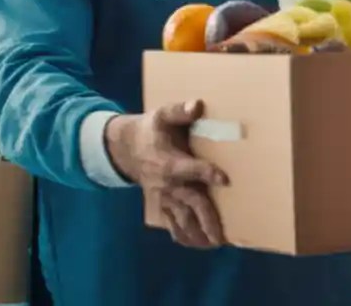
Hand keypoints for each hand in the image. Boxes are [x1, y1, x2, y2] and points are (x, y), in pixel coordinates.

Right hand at [105, 100, 229, 248]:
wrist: (126, 148)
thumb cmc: (152, 130)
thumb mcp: (163, 115)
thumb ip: (179, 111)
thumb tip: (196, 104)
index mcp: (170, 162)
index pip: (190, 169)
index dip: (206, 173)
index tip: (224, 179)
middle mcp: (168, 184)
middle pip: (190, 203)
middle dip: (206, 219)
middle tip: (221, 236)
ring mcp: (164, 197)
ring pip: (182, 220)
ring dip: (197, 234)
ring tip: (214, 244)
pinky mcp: (162, 205)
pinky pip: (173, 225)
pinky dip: (185, 236)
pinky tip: (199, 245)